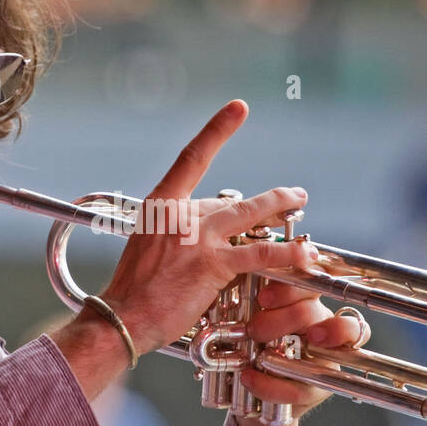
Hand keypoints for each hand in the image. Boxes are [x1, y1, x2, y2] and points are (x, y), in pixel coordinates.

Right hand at [97, 100, 319, 353]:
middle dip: (268, 199)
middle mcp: (180, 214)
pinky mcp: (213, 263)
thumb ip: (175, 233)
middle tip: (292, 194)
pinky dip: (285, 254)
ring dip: (280, 209)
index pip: (192, 157)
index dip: (218, 130)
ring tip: (300, 206)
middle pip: (233, 198)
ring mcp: (198, 237)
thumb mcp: (147, 247)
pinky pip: (258, 254)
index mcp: (160, 206)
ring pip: (250, 216)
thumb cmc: (133, 291)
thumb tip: (203, 234)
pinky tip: (303, 254)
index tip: (238, 109)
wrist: (123, 315)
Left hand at [231, 279, 365, 425]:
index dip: (292, 287)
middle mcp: (321, 327)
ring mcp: (325, 359)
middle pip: (314, 313)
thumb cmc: (251, 346)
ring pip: (322, 349)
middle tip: (255, 328)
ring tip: (260, 356)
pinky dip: (272, 384)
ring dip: (289, 350)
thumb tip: (238, 268)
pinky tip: (249, 378)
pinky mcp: (318, 390)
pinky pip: (301, 387)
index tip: (264, 296)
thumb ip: (250, 293)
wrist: (248, 394)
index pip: (312, 284)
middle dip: (283, 319)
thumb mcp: (248, 317)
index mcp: (306, 303)